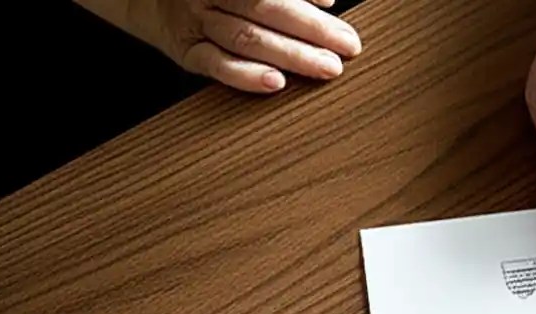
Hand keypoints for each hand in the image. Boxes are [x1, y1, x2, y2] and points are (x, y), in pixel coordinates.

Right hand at [125, 0, 360, 92]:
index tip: (335, 4)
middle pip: (265, 10)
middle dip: (311, 29)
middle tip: (348, 46)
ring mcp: (196, 23)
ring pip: (247, 38)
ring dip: (290, 55)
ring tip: (325, 67)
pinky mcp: (187, 52)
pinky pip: (216, 65)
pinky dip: (246, 75)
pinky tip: (275, 83)